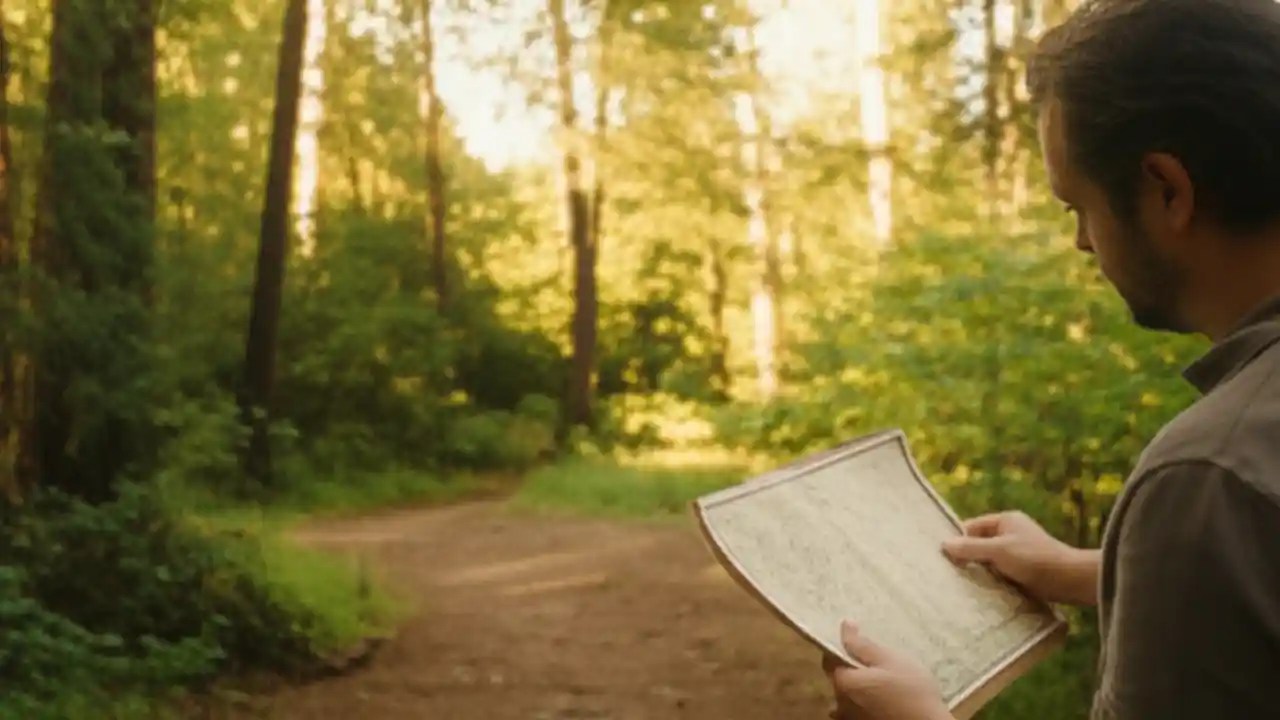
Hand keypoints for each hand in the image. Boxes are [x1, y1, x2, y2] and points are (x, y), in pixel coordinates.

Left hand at [823, 621, 952, 719]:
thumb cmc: (911, 689)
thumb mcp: (890, 659)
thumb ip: (863, 644)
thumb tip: (845, 625)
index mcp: (843, 683)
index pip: (829, 660)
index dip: (840, 648)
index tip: (856, 642)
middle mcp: (841, 703)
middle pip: (838, 679)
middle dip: (849, 668)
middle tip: (872, 660)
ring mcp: (852, 718)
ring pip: (847, 696)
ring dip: (858, 686)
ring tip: (879, 679)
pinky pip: (857, 710)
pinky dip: (863, 702)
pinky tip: (880, 697)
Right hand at [941, 511, 1098, 605]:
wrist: (1070, 580)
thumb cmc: (1035, 559)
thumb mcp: (1000, 551)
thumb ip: (972, 548)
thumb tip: (944, 544)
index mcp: (1005, 521)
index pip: (971, 527)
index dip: (958, 540)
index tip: (944, 557)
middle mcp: (1011, 534)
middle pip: (979, 545)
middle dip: (968, 558)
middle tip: (950, 574)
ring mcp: (1017, 553)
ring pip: (989, 561)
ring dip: (980, 572)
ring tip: (964, 586)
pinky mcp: (1023, 571)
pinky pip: (1000, 574)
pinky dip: (992, 581)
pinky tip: (982, 592)